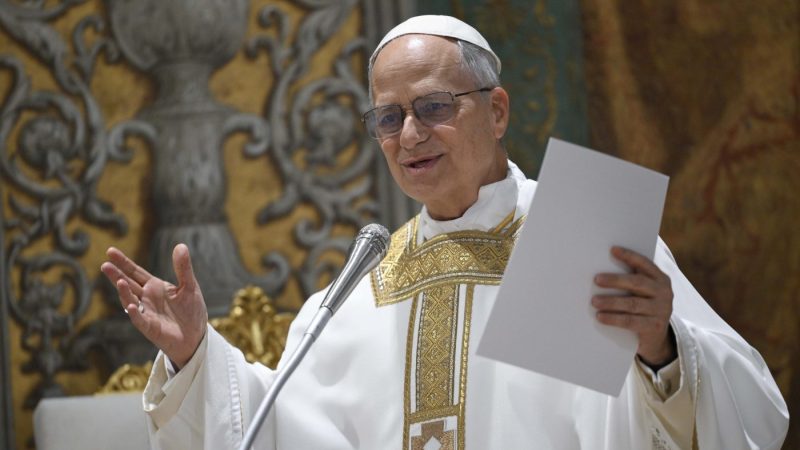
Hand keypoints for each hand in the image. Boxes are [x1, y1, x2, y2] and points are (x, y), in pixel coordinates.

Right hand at [101, 244, 207, 368]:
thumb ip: (183, 268)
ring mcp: (146, 313)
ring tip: (119, 281)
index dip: (123, 262)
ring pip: (131, 300)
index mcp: (154, 286)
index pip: (135, 272)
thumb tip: (180, 245)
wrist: (196, 335)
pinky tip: (132, 305)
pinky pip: (140, 320)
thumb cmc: (191, 311)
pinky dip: (135, 313)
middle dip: (117, 275)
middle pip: (128, 284)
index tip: (110, 251)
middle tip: (105, 265)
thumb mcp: (189, 286)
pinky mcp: (150, 328)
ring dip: (124, 292)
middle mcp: (147, 298)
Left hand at [591, 246, 675, 366]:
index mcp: (660, 279)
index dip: (629, 256)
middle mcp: (664, 292)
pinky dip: (613, 318)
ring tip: (594, 301)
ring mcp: (661, 310)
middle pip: (637, 283)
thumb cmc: (643, 307)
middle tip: (596, 279)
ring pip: (632, 304)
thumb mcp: (642, 292)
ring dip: (611, 302)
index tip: (612, 250)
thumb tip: (601, 268)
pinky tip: (600, 316)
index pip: (644, 264)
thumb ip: (631, 280)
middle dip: (615, 280)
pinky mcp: (655, 326)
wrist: (657, 337)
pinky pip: (631, 321)